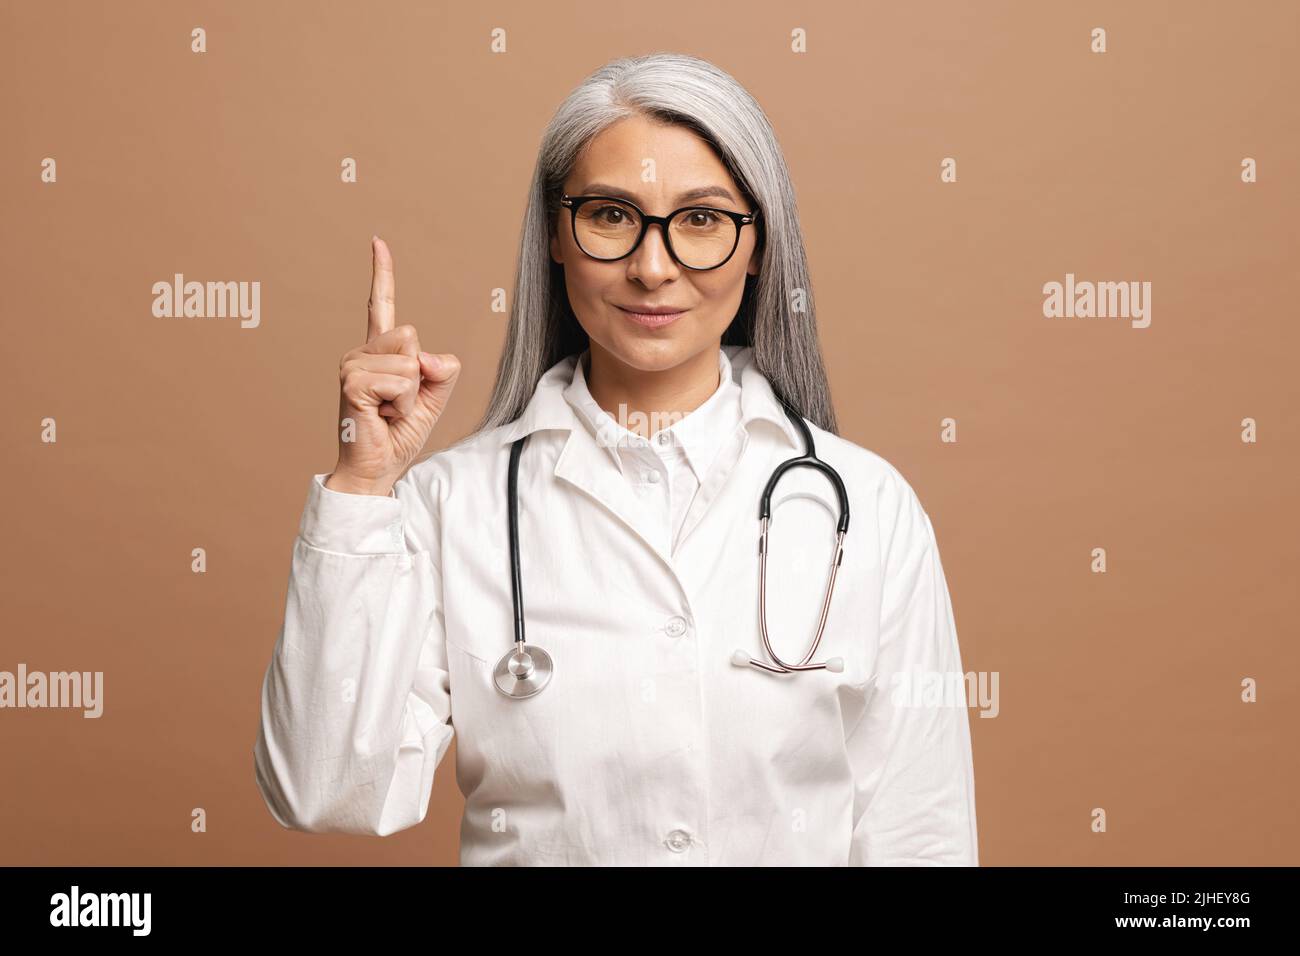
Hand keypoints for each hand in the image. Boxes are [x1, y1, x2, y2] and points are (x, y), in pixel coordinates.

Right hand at [326, 237, 460, 495]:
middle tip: (398, 403)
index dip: (382, 274)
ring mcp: (352, 365)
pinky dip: (404, 404)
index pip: (380, 306)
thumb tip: (428, 358)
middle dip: (419, 376)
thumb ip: (441, 371)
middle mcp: (361, 353)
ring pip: (409, 362)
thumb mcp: (433, 399)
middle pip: (410, 336)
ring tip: (389, 412)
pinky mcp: (352, 383)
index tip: (378, 241)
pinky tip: (383, 416)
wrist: (377, 469)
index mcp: (379, 352)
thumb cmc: (399, 435)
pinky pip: (401, 380)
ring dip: (411, 396)